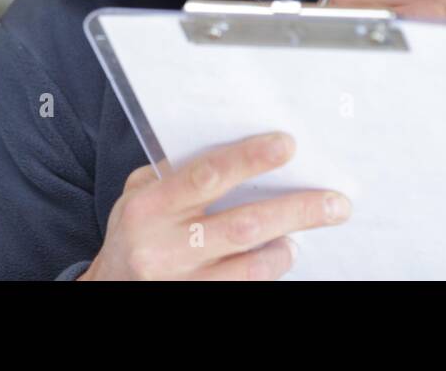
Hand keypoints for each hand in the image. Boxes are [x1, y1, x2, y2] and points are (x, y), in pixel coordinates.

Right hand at [79, 131, 350, 279]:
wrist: (109, 289)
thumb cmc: (135, 230)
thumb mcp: (140, 195)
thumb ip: (179, 172)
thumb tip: (239, 144)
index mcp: (148, 207)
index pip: (206, 176)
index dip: (249, 158)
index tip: (287, 145)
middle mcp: (162, 247)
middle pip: (244, 225)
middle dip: (297, 210)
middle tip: (336, 202)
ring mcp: (180, 282)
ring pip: (252, 265)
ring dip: (286, 246)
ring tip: (301, 233)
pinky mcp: (195, 302)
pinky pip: (245, 286)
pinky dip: (269, 267)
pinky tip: (281, 254)